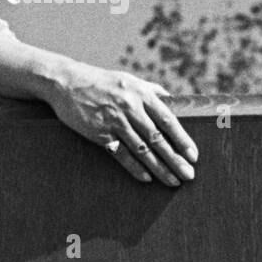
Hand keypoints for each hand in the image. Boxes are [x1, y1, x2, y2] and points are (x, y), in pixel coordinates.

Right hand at [44, 62, 197, 185]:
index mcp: (141, 94)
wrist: (67, 82)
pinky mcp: (99, 133)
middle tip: (189, 175)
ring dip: (159, 167)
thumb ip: (152, 90)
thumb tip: (173, 101)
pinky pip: (121, 154)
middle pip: (158, 139)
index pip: (168, 120)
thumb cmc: (102, 81)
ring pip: (142, 149)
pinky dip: (134, 167)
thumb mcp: (129, 80)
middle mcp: (131, 107)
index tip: (194, 155)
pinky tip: (147, 178)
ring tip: (172, 181)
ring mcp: (115, 121)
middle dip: (175, 159)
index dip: (183, 139)